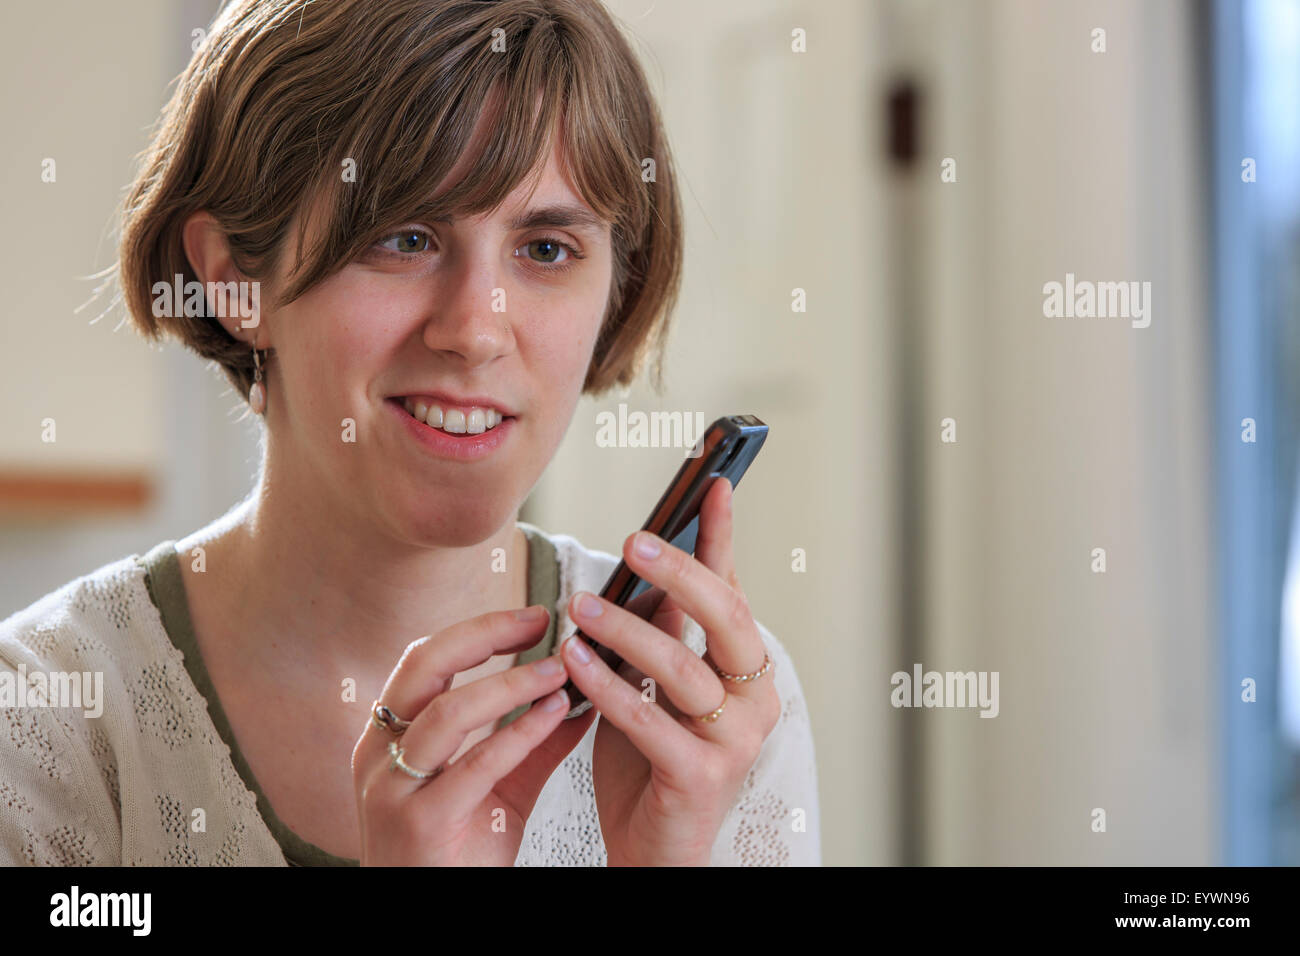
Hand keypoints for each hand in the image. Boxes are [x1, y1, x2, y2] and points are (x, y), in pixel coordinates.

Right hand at [352, 608, 595, 864]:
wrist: (430, 918)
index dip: (478, 629)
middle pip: (425, 666)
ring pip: (447, 713)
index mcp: (390, 736)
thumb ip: (533, 742)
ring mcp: (393, 789)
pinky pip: (473, 767)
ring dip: (510, 683)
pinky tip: (555, 715)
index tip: (534, 617)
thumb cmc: (457, 855)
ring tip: (558, 670)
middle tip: (541, 621)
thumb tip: (579, 694)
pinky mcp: (420, 825)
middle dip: (486, 634)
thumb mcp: (500, 787)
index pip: (425, 659)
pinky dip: (519, 734)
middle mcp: (380, 754)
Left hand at [560, 477, 780, 865]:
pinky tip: (573, 660)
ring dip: (626, 629)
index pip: (736, 589)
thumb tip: (647, 566)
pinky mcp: (700, 776)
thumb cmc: (652, 762)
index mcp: (747, 670)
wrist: (655, 849)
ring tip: (579, 606)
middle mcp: (755, 699)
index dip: (723, 537)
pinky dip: (607, 686)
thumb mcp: (655, 686)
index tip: (712, 484)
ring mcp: (734, 739)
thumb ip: (661, 633)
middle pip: (728, 617)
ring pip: (682, 667)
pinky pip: (648, 720)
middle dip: (679, 571)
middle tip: (633, 540)